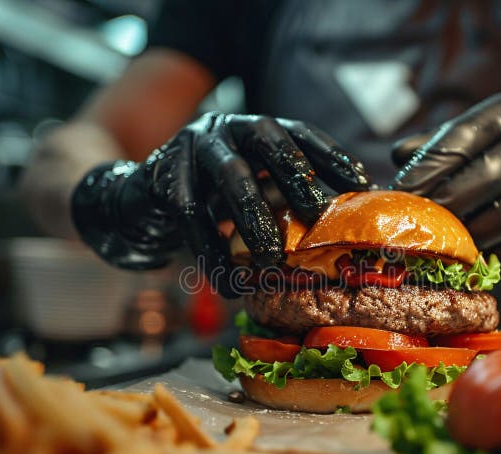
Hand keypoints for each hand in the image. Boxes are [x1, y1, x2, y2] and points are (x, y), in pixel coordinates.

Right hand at [72, 113, 369, 295]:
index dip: (329, 154)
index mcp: (254, 128)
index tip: (358, 181)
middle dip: (295, 177)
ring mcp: (193, 145)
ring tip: (270, 258)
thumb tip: (337, 226)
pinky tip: (224, 279)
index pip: (298, 132)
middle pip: (267, 142)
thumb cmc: (210, 198)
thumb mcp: (250, 188)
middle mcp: (227, 128)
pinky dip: (208, 249)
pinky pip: (189, 213)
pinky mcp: (163, 172)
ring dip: (253, 218)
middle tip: (317, 216)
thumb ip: (282, 196)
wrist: (141, 195)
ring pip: (231, 176)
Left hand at [391, 93, 500, 270]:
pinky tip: (479, 256)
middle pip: (486, 177)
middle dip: (447, 206)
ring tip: (448, 244)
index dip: (425, 171)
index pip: (458, 139)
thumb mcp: (471, 140)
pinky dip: (499, 256)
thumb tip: (397, 159)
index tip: (400, 195)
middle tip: (422, 226)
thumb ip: (433, 146)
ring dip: (473, 236)